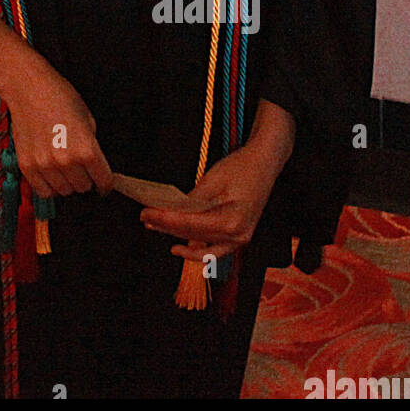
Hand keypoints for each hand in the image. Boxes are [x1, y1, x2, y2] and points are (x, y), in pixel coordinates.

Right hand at [2, 61, 112, 200]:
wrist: (29, 88)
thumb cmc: (59, 97)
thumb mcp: (88, 119)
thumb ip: (92, 145)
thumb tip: (94, 166)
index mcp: (86, 149)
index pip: (103, 181)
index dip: (106, 183)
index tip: (103, 183)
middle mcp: (66, 160)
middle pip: (83, 188)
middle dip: (86, 179)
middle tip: (81, 168)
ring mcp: (44, 165)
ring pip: (64, 191)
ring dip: (67, 183)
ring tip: (64, 168)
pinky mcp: (27, 166)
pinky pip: (43, 191)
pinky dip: (49, 186)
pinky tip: (51, 173)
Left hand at [139, 139, 282, 260]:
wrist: (265, 163)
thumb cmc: (242, 168)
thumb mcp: (213, 180)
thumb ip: (193, 199)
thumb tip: (171, 209)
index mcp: (231, 223)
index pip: (189, 225)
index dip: (165, 220)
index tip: (146, 213)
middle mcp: (237, 236)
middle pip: (193, 235)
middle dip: (166, 226)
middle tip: (144, 217)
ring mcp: (239, 239)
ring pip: (201, 243)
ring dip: (177, 236)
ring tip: (154, 227)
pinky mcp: (237, 235)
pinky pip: (213, 247)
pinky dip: (195, 246)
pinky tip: (178, 245)